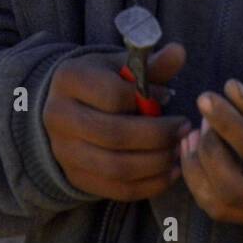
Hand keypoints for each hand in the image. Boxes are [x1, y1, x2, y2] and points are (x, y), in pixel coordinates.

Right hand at [44, 43, 190, 199]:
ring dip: (156, 162)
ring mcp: (63, 151)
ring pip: (116, 167)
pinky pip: (116, 189)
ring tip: (179, 151)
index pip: (112, 95)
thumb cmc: (103, 81)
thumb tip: (179, 52)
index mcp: (69, 79)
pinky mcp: (75, 177)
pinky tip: (170, 172)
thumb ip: (151, 64)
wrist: (68, 107)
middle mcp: (58, 116)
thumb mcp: (122, 65)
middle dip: (158, 135)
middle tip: (184, 129)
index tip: (169, 98)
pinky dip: (149, 184)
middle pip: (114, 135)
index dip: (146, 98)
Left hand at [179, 79, 242, 227]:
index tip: (206, 99)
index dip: (228, 123)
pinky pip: (214, 207)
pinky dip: (197, 179)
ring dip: (196, 166)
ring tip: (194, 133)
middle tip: (205, 118)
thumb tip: (229, 89)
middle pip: (232, 185)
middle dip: (210, 149)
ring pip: (217, 202)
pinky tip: (194, 150)